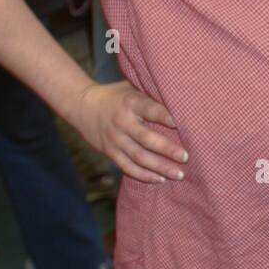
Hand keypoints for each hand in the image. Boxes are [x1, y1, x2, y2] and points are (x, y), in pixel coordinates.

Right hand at [71, 81, 187, 183]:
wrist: (83, 105)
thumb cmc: (117, 96)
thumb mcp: (131, 88)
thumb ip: (151, 96)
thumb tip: (182, 101)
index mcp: (130, 102)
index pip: (149, 109)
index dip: (163, 116)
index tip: (179, 124)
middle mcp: (122, 121)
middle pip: (146, 138)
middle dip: (167, 149)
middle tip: (185, 157)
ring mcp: (115, 139)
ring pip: (138, 157)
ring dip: (159, 167)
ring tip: (178, 174)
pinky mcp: (110, 151)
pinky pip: (127, 167)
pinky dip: (143, 175)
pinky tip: (159, 179)